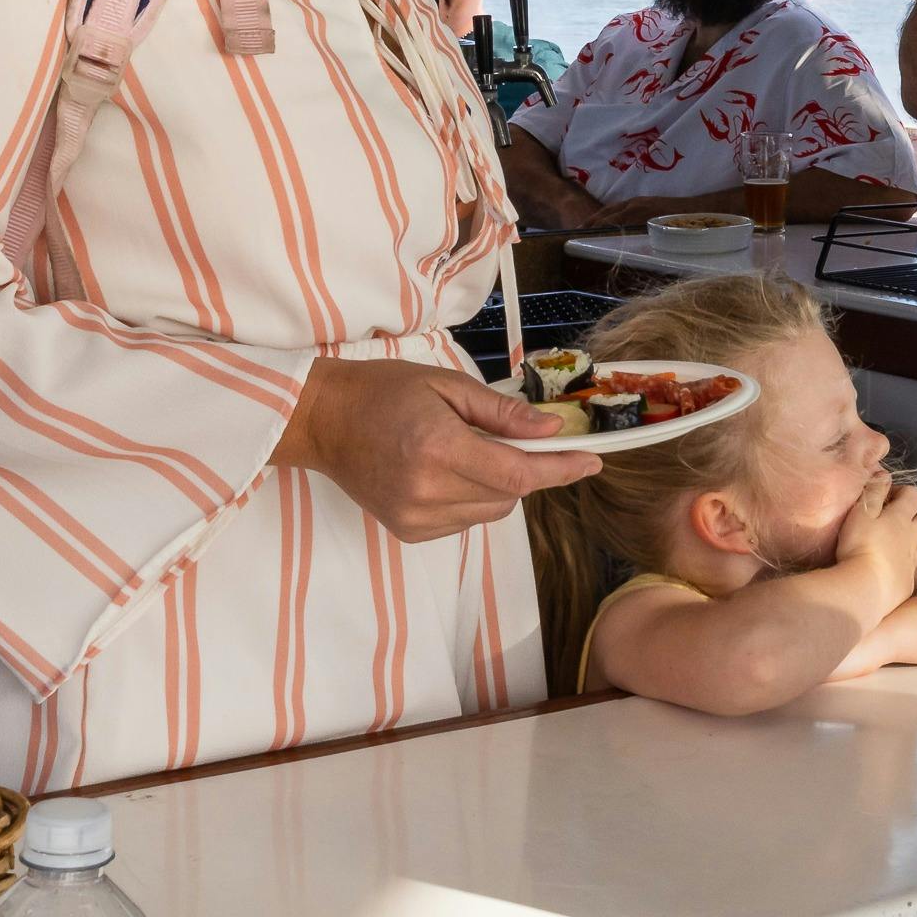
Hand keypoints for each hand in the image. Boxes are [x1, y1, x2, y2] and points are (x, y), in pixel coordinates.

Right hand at [284, 358, 596, 542]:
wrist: (324, 422)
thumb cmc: (384, 392)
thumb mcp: (447, 385)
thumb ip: (502, 413)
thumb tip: (551, 429)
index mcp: (439, 449)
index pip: (518, 472)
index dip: (560, 469)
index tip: (592, 460)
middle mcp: (428, 491)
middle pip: (510, 495)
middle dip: (522, 468)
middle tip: (505, 437)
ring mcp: (416, 517)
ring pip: (491, 511)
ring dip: (497, 485)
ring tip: (464, 451)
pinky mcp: (409, 531)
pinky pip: (465, 520)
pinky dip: (471, 498)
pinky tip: (446, 473)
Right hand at [830, 474, 916, 612]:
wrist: (864, 590)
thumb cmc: (859, 546)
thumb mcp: (860, 512)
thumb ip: (873, 492)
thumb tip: (884, 475)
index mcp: (900, 518)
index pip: (914, 495)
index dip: (902, 491)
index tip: (884, 496)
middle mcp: (911, 539)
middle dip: (915, 515)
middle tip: (891, 520)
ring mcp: (910, 563)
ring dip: (908, 542)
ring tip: (885, 547)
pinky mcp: (905, 585)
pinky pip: (907, 572)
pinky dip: (898, 568)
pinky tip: (881, 573)